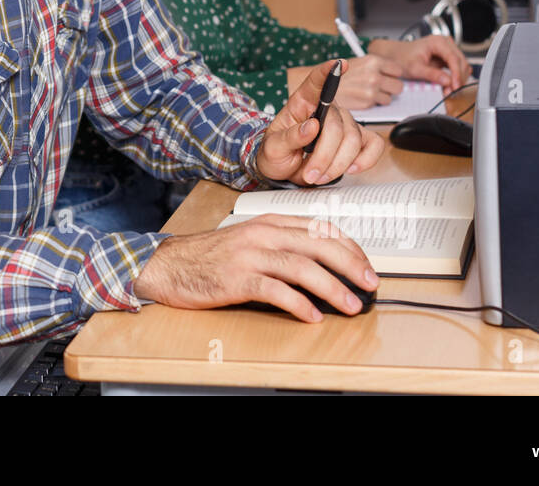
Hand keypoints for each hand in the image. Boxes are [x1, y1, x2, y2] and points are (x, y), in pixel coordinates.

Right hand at [133, 215, 379, 320]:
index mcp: (268, 222)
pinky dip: (298, 304)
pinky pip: (274, 291)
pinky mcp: (236, 279)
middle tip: (369, 283)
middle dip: (350, 264)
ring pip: (301, 267)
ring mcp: (249, 256)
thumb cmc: (209, 256)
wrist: (169, 264)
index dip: (349, 246)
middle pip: (317, 244)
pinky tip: (312, 315)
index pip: (319, 228)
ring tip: (350, 304)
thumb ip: (281, 246)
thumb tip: (322, 266)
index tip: (366, 265)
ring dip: (332, 287)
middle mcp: (262, 234)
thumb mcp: (249, 240)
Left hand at [254, 60, 384, 185]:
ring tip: (318, 176)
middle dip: (325, 155)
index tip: (338, 64)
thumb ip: (290, 137)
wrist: (284, 171)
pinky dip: (365, 160)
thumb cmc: (277, 153)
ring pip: (353, 140)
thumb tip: (312, 127)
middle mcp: (327, 109)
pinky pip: (373, 145)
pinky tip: (351, 168)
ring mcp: (345, 124)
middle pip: (337, 126)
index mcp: (302, 103)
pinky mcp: (358, 141)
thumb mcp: (272, 147)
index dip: (327, 72)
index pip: (315, 82)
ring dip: (337, 164)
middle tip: (310, 173)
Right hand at [333, 54, 403, 108]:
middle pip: (398, 86)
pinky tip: (363, 97)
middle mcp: (374, 75)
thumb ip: (376, 66)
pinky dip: (373, 103)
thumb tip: (391, 71)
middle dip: (390, 87)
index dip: (392, 74)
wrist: (322, 86)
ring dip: (382, 96)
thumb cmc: (338, 74)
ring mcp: (371, 91)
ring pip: (390, 98)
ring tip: (369, 92)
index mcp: (373, 61)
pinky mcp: (367, 103)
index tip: (388, 76)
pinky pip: (379, 105)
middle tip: (380, 86)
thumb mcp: (358, 62)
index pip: (398, 70)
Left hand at [368, 35, 469, 91]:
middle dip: (458, 78)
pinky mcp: (447, 57)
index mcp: (437, 42)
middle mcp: (445, 43)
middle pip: (461, 61)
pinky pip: (456, 68)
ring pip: (461, 65)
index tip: (455, 86)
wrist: (395, 55)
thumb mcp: (414, 68)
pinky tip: (449, 86)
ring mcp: (447, 49)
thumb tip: (448, 81)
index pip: (453, 58)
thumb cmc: (401, 57)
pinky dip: (455, 78)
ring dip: (457, 79)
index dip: (457, 74)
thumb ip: (431, 74)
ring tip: (449, 91)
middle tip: (452, 92)